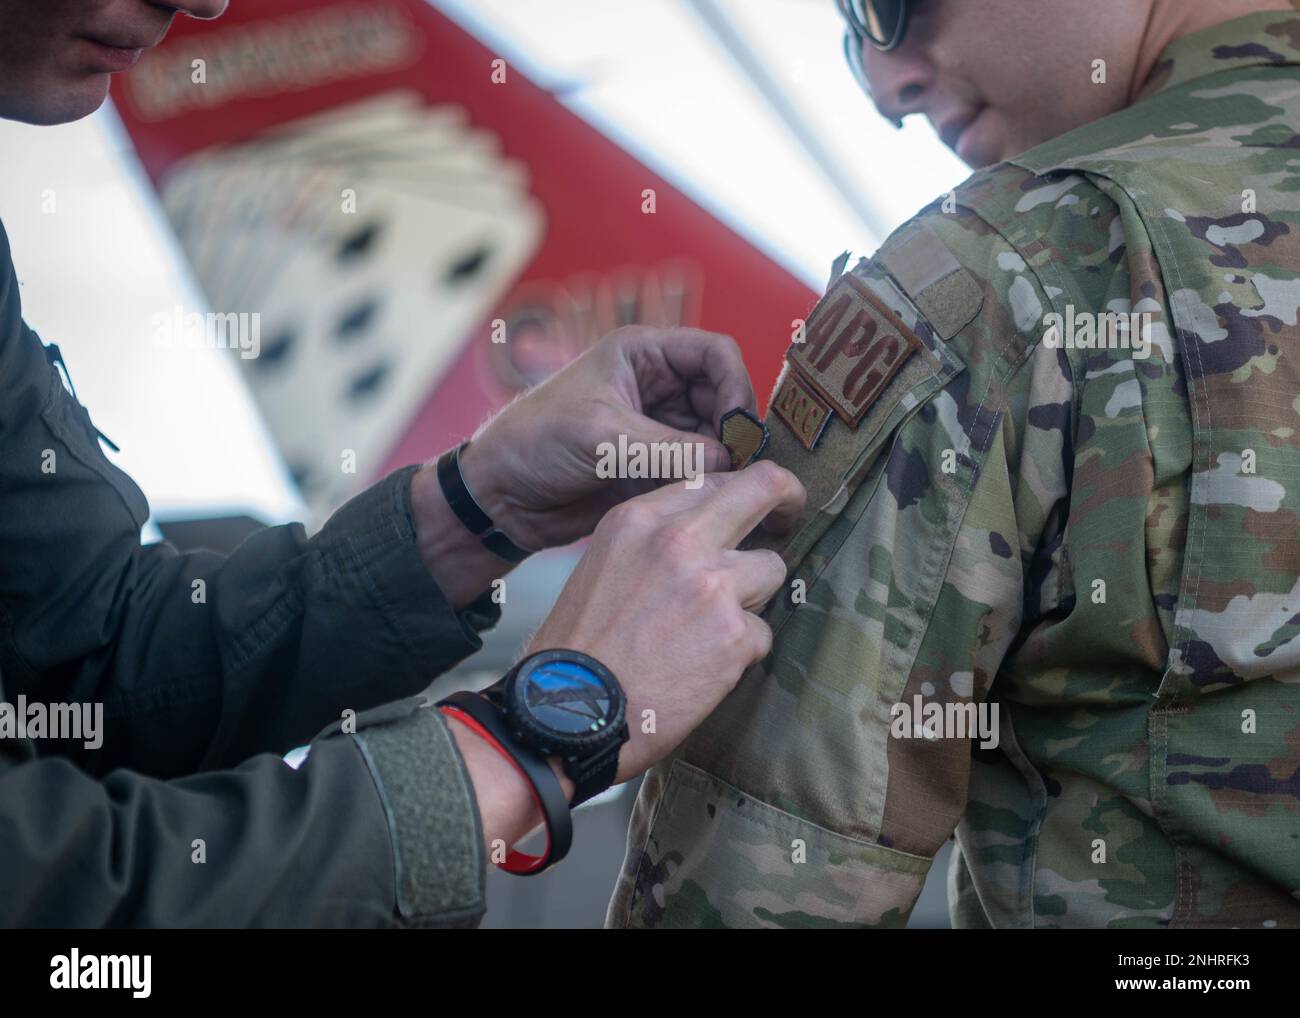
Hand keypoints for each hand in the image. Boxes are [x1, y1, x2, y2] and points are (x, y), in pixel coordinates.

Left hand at [442, 325, 756, 550]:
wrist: (499, 497)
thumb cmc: (535, 444)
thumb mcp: (602, 437)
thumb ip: (668, 448)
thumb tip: (731, 462)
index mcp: (643, 354)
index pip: (716, 354)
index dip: (735, 386)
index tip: (735, 430)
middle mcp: (657, 386)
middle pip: (724, 398)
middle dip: (735, 431)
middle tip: (739, 470)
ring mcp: (659, 429)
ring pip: (717, 439)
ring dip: (725, 464)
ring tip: (722, 491)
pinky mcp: (656, 468)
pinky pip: (700, 472)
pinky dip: (709, 487)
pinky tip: (709, 505)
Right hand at [525, 460, 805, 783]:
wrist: (568, 716)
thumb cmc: (575, 651)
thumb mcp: (600, 567)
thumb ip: (650, 544)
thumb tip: (700, 539)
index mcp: (638, 520)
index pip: (709, 478)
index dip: (735, 492)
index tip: (748, 506)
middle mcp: (680, 541)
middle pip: (765, 487)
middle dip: (786, 498)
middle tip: (789, 515)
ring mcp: (713, 585)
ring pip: (773, 568)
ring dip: (753, 597)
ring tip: (711, 630)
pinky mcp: (734, 635)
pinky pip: (762, 634)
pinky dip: (740, 653)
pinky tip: (702, 670)